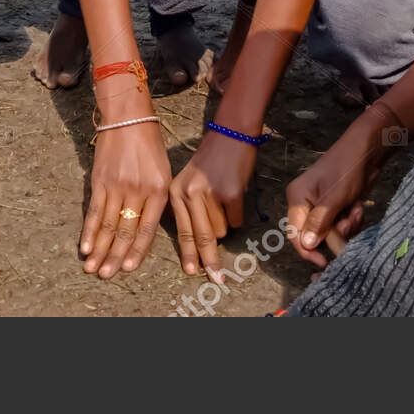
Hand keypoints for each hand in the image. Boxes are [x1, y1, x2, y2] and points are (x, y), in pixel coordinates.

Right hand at [81, 117, 169, 276]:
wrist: (129, 117)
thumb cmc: (150, 145)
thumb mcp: (164, 171)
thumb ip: (157, 200)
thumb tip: (148, 228)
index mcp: (159, 190)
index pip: (147, 229)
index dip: (136, 252)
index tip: (127, 269)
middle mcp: (138, 191)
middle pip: (125, 231)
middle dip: (115, 257)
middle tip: (107, 276)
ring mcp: (117, 186)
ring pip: (107, 225)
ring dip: (99, 249)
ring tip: (92, 268)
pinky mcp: (99, 180)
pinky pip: (94, 210)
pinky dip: (88, 230)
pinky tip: (84, 246)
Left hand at [170, 131, 256, 279]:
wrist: (230, 134)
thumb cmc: (210, 160)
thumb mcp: (188, 180)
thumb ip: (186, 206)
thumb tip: (195, 243)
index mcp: (175, 192)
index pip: (182, 231)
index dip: (188, 254)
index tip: (193, 273)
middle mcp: (189, 194)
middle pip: (202, 238)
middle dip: (210, 260)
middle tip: (217, 279)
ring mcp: (210, 194)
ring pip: (221, 230)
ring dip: (225, 223)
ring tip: (224, 201)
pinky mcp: (230, 193)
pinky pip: (236, 219)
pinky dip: (237, 213)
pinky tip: (234, 195)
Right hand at [285, 114, 391, 267]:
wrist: (368, 151)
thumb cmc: (347, 169)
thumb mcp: (334, 197)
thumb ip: (319, 222)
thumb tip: (306, 245)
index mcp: (297, 197)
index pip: (295, 233)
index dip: (308, 250)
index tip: (325, 262)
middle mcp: (305, 202)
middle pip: (315, 235)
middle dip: (335, 233)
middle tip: (349, 222)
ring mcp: (321, 204)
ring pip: (331, 231)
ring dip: (346, 226)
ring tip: (355, 210)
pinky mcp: (336, 205)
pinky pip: (341, 224)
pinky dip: (351, 219)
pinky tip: (358, 206)